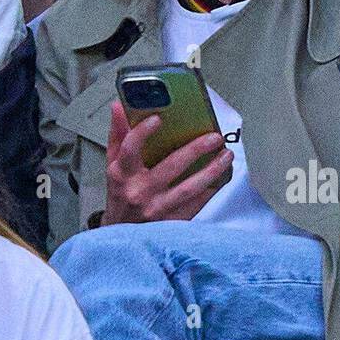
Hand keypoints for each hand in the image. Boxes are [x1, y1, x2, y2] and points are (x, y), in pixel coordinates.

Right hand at [100, 101, 232, 224]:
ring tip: (225, 156)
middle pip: (170, 166)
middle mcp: (139, 191)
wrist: (122, 233)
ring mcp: (156, 208)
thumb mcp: (113, 164)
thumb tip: (119, 107)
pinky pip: (196, 205)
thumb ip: (118, 134)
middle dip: (195, 149)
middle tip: (213, 137)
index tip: (158, 118)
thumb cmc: (120, 195)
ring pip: (189, 188)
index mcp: (122, 173)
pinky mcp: (171, 222)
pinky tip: (221, 179)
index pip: (129, 148)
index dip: (143, 132)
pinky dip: (210, 191)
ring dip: (211, 171)